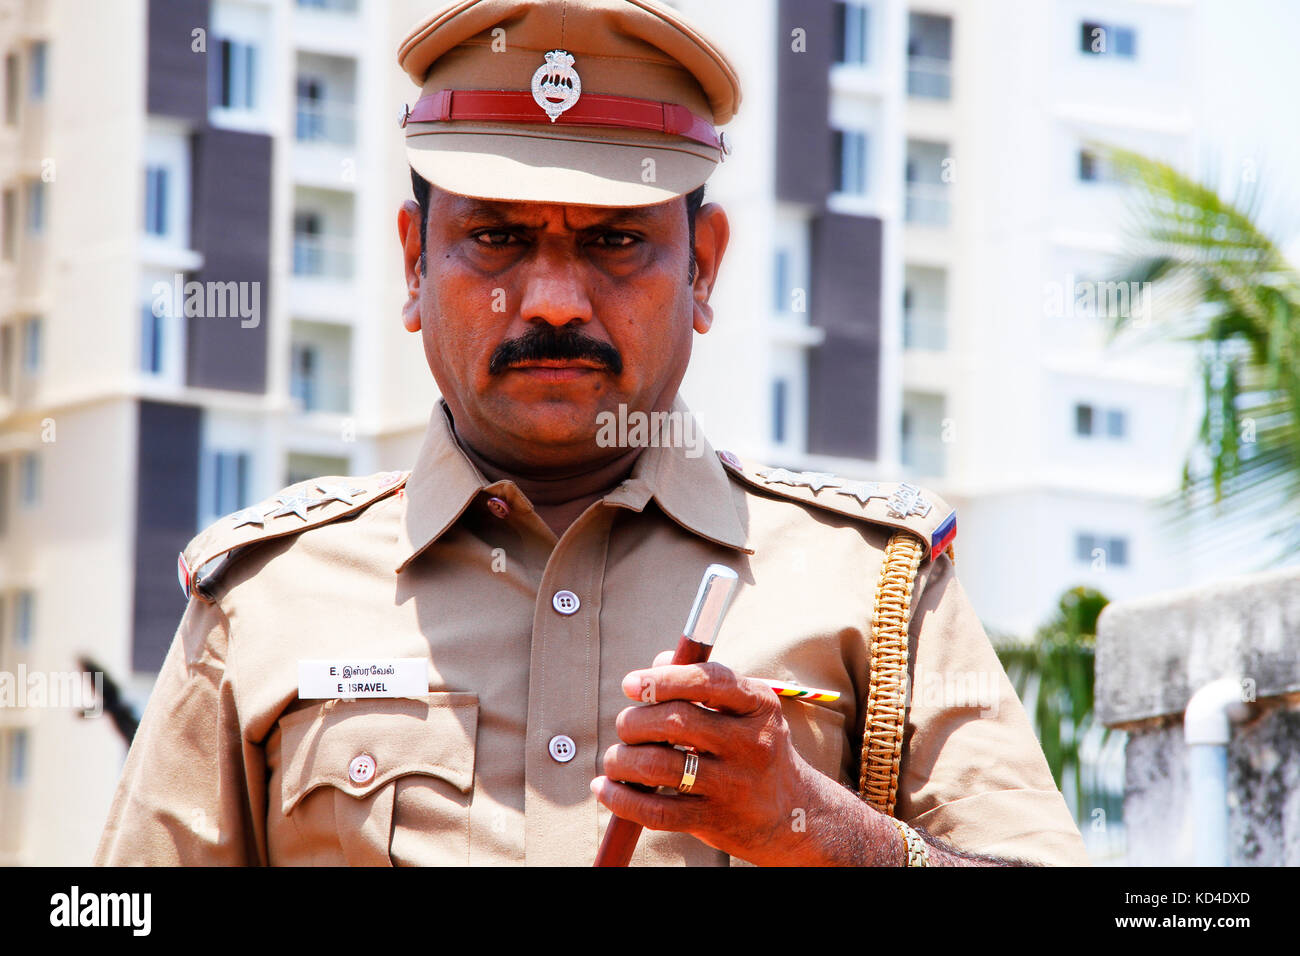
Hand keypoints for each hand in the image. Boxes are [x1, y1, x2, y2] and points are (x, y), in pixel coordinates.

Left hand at [590, 653, 870, 864]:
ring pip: (659, 766)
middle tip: (626, 726)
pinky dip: (622, 798)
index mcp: (758, 705)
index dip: (662, 679)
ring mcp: (733, 784)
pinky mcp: (715, 820)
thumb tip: (658, 662)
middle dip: (635, 721)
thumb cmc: (754, 745)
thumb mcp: (745, 708)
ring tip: (615, 760)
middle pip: (675, 722)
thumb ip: (703, 681)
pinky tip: (607, 789)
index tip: (630, 684)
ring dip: (622, 760)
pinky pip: (657, 811)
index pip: (707, 681)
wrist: (792, 812)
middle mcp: (750, 743)